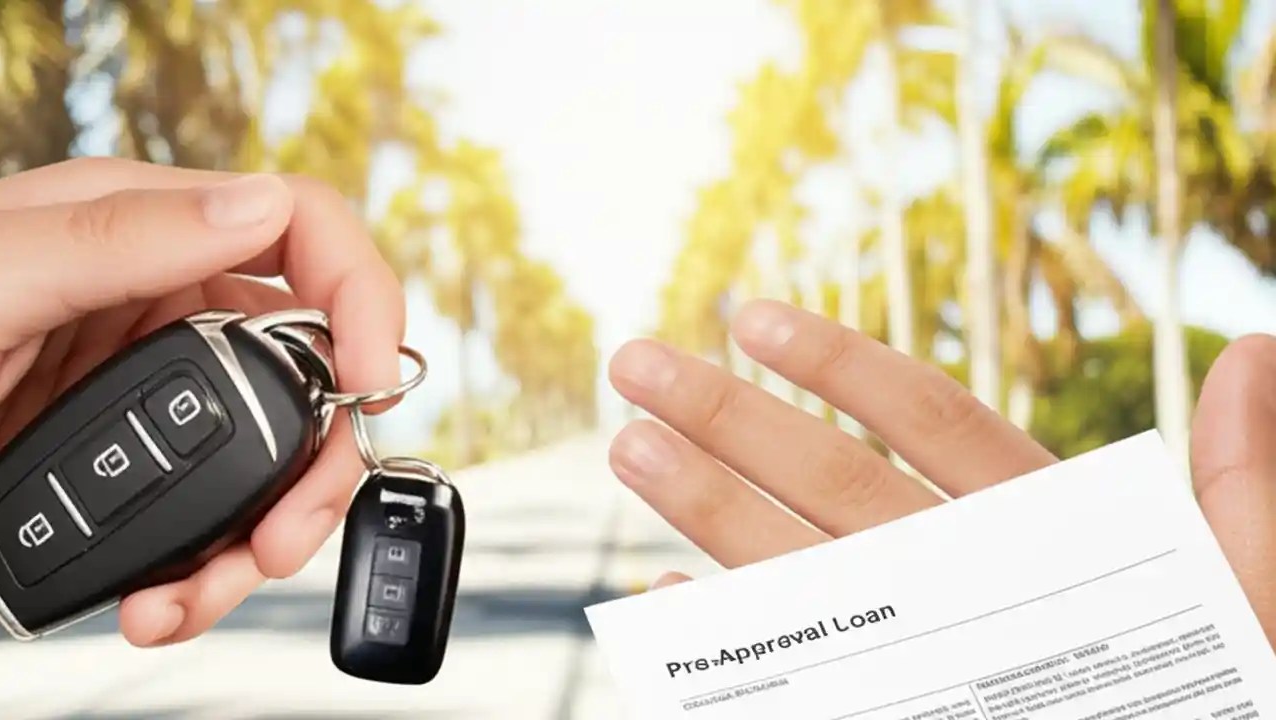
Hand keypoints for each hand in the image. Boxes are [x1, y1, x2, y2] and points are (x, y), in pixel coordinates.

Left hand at [0, 158, 404, 646]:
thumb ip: (123, 234)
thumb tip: (263, 206)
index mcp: (146, 232)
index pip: (305, 232)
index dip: (363, 296)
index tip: (370, 379)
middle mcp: (169, 308)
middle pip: (313, 369)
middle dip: (316, 463)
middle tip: (282, 535)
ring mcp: (157, 393)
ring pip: (277, 460)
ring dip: (265, 538)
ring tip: (205, 589)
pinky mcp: (137, 467)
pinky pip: (216, 518)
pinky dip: (209, 573)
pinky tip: (162, 600)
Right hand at [608, 299, 1275, 644]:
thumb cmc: (1220, 695)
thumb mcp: (1245, 591)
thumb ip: (1240, 489)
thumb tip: (1256, 352)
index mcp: (1033, 527)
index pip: (924, 422)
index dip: (840, 365)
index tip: (754, 317)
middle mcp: (954, 571)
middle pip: (825, 479)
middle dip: (727, 419)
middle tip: (633, 362)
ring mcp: (912, 639)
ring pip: (793, 563)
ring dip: (707, 508)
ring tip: (628, 450)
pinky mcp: (884, 694)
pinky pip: (795, 667)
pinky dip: (725, 641)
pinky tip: (667, 602)